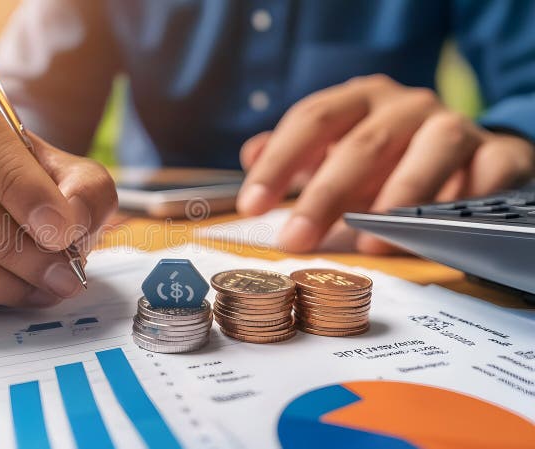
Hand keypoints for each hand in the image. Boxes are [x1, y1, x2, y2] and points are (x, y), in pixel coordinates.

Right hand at [0, 85, 116, 315]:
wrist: (10, 210)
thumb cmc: (40, 188)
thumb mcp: (77, 178)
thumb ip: (86, 192)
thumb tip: (68, 221)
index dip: (16, 183)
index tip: (60, 230)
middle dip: (5, 242)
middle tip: (56, 274)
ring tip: (38, 290)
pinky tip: (5, 297)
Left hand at [237, 74, 534, 252]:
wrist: (466, 154)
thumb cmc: (389, 157)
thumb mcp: (338, 149)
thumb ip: (297, 155)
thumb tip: (250, 155)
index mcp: (362, 97)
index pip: (313, 118)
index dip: (279, 162)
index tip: (252, 205)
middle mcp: (407, 106)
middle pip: (363, 143)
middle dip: (325, 195)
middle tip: (296, 238)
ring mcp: (456, 127)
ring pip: (433, 149)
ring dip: (399, 196)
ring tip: (370, 243)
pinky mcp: (498, 154)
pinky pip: (488, 173)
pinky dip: (463, 200)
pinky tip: (435, 231)